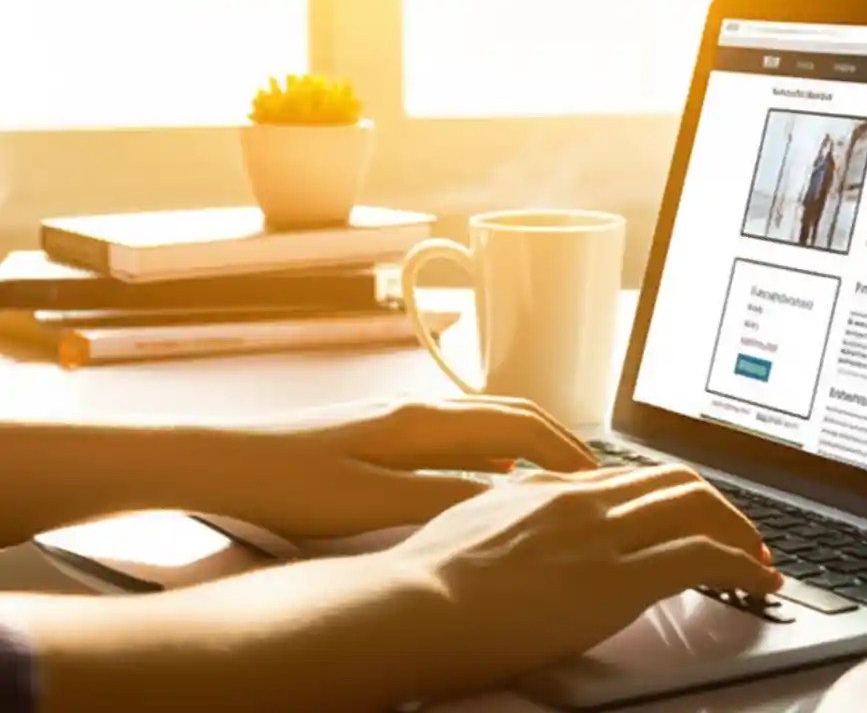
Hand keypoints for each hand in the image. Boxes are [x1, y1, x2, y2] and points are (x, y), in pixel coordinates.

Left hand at [197, 396, 597, 539]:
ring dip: (528, 446)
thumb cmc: (289, 484)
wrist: (221, 461)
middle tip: (592, 478)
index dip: (567, 454)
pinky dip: (494, 452)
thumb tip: (509, 501)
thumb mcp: (372, 504)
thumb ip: (443, 500)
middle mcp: (420, 409)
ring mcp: (400, 416)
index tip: (599, 483)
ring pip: (486, 422)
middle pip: (511, 413)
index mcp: (424, 422)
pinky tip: (489, 481)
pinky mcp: (381, 431)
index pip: (520, 430)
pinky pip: (460, 434)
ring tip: (554, 480)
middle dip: (559, 441)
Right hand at [384, 465, 782, 692]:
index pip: (633, 479)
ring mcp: (604, 534)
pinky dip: (742, 564)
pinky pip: (702, 557)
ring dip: (739, 532)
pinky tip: (758, 581)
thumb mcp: (473, 527)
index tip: (691, 520)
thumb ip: (514, 517)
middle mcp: (584, 498)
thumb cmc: (428, 581)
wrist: (415, 605)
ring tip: (758, 560)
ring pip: (698, 508)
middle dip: (718, 508)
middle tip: (739, 537)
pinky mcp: (620, 577)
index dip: (675, 498)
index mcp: (549, 488)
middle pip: (676, 482)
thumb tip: (531, 529)